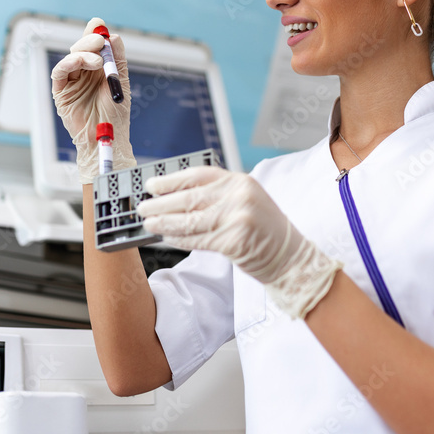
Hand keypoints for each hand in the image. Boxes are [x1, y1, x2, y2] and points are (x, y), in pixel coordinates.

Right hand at [51, 17, 134, 183]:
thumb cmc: (115, 114)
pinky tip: (82, 63)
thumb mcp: (120, 81)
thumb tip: (112, 34)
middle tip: (100, 41)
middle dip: (90, 41)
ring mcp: (72, 81)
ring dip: (84, 53)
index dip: (95, 32)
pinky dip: (69, 62)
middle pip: (82, 47)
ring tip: (99, 62)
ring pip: (72, 56)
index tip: (99, 24)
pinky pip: (60, 71)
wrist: (107, 137)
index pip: (95, 45)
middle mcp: (85, 72)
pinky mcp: (60, 91)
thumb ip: (116, 58)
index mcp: (100, 69)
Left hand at [136, 167, 342, 318]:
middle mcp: (240, 195)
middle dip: (162, 203)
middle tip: (142, 207)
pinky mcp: (235, 240)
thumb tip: (176, 200)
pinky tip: (166, 238)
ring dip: (165, 222)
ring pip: (191, 219)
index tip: (152, 185)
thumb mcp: (245, 203)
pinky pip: (198, 239)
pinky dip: (179, 239)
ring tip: (148, 223)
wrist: (291, 258)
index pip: (199, 175)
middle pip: (190, 197)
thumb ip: (217, 198)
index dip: (172, 180)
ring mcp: (238, 217)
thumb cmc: (265, 232)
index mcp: (241, 181)